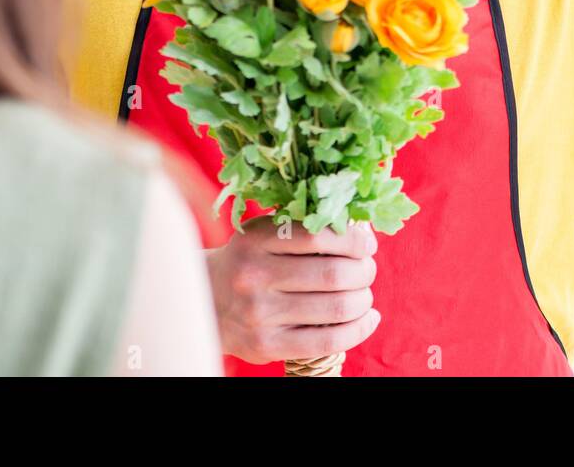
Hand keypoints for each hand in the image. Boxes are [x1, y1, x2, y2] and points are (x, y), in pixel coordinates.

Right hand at [204, 216, 380, 364]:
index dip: (354, 240)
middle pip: (333, 274)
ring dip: (363, 300)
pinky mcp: (267, 346)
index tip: (367, 243)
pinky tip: (368, 319)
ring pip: (336, 308)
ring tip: (364, 294)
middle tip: (367, 269)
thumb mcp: (265, 233)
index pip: (318, 236)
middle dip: (363, 271)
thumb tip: (361, 231)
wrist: (205, 301)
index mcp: (256, 240)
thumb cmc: (250, 260)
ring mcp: (259, 314)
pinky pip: (326, 341)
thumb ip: (304, 227)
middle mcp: (254, 276)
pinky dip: (358, 330)